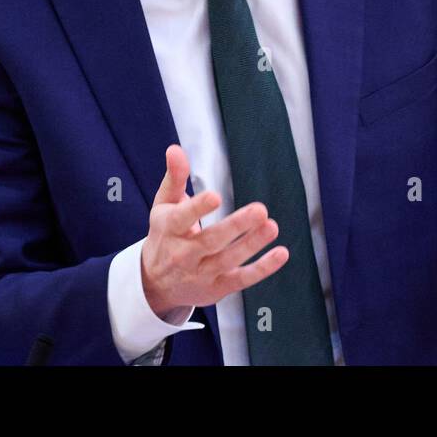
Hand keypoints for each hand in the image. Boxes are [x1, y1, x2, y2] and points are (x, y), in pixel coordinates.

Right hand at [141, 144, 287, 319]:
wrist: (154, 284)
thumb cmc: (165, 235)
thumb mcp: (163, 206)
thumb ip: (174, 177)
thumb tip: (175, 148)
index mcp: (169, 229)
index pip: (182, 219)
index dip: (198, 208)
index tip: (215, 196)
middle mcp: (184, 255)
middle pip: (210, 241)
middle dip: (236, 226)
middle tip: (260, 210)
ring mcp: (201, 273)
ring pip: (229, 260)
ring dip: (252, 245)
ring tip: (272, 226)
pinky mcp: (218, 287)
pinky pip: (242, 279)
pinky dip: (262, 268)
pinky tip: (281, 253)